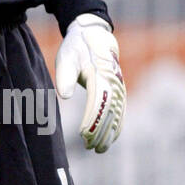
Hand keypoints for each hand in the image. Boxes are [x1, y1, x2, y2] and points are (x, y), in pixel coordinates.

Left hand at [54, 13, 125, 153]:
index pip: (98, 102)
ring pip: (117, 114)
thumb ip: (65, 76)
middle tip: (88, 147)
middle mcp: (113, 82)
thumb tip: (64, 96)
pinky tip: (111, 139)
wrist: (93, 35)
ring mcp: (118, 87)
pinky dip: (117, 126)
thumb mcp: (66, 57)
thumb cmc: (76, 47)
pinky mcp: (118, 90)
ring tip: (99, 149)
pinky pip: (120, 111)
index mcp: (100, 75)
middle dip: (100, 132)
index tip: (82, 135)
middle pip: (109, 112)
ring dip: (109, 133)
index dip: (92, 120)